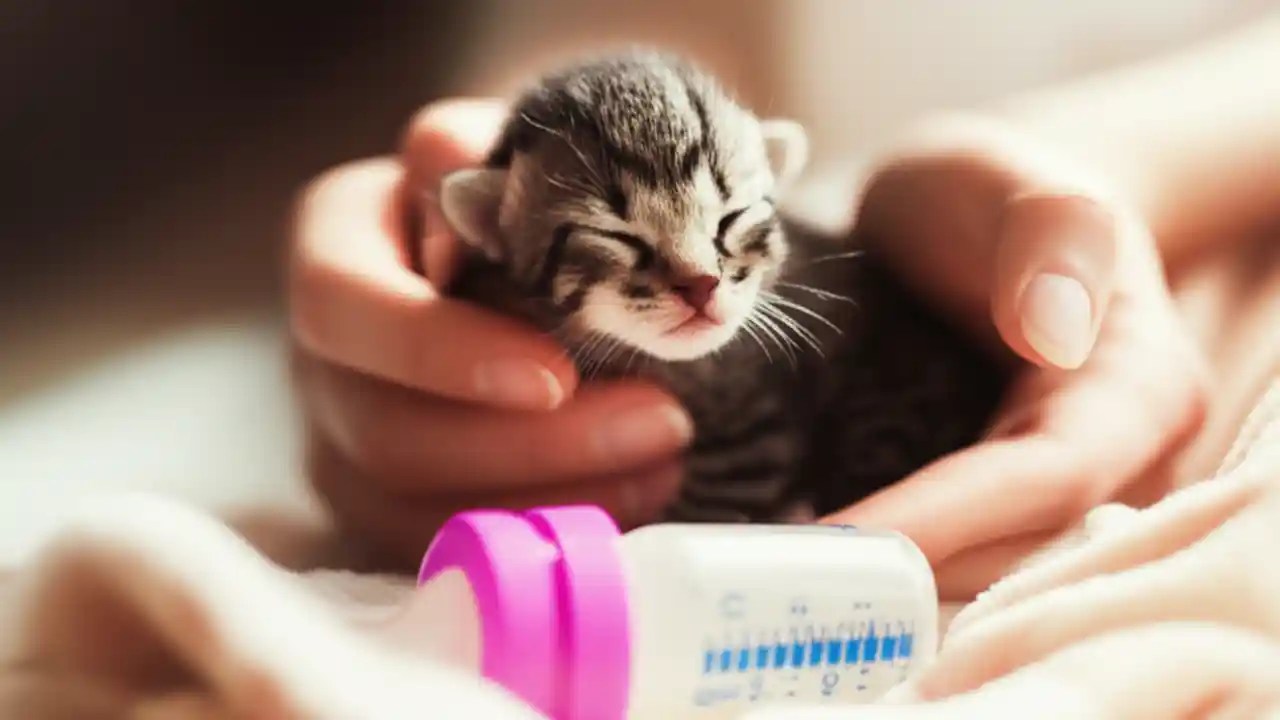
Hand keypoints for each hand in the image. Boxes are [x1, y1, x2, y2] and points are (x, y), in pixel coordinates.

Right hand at [288, 100, 691, 569]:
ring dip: (552, 496)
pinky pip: (452, 546)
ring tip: (665, 463)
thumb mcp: (502, 151)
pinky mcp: (391, 505)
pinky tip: (632, 496)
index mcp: (334, 245)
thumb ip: (483, 160)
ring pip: (419, 506)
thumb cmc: (519, 194)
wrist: (523, 254)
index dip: (435, 352)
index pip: (340, 303)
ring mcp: (348, 441)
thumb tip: (469, 182)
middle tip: (662, 424)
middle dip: (531, 446)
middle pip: (385, 431)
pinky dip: (542, 530)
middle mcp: (325, 356)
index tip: (554, 379)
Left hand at [822, 114, 1209, 598]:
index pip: (1045, 479)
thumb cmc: (1003, 191)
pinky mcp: (1010, 507)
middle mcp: (1122, 465)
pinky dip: (891, 564)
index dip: (943, 518)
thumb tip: (1052, 329)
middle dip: (903, 569)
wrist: (996, 219)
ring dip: (891, 582)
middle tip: (781, 580)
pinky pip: (957, 551)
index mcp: (1139, 392)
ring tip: (783, 580)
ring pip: (986, 567)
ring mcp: (1068, 495)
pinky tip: (813, 564)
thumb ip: (1049, 235)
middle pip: (1017, 548)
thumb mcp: (1017, 184)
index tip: (834, 540)